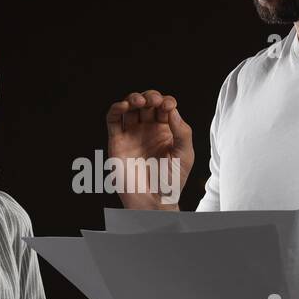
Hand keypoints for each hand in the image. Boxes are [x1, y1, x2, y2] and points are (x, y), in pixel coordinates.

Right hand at [105, 89, 193, 208]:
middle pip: (146, 103)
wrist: (154, 201)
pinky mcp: (117, 141)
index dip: (166, 101)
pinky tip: (124, 106)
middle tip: (155, 101)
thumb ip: (182, 132)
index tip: (169, 106)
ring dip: (134, 98)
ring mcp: (132, 134)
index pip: (164, 108)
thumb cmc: (171, 182)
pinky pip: (112, 120)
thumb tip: (173, 110)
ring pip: (129, 107)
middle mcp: (148, 130)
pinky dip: (116, 109)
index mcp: (165, 131)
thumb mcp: (185, 155)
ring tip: (140, 101)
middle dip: (151, 97)